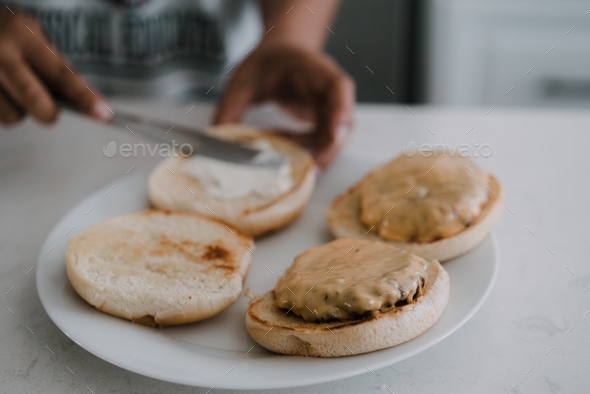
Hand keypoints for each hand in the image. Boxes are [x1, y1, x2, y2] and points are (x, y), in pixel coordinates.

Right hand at [0, 10, 111, 124]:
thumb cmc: (8, 35)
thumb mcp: (34, 39)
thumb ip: (56, 68)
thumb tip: (85, 101)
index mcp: (24, 35)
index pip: (62, 74)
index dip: (84, 97)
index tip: (103, 113)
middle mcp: (1, 52)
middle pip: (34, 99)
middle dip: (48, 111)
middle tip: (51, 110)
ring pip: (13, 115)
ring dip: (21, 110)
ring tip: (15, 90)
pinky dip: (5, 109)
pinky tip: (5, 93)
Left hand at [213, 43, 354, 167]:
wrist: (278, 55)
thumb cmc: (267, 62)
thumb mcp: (243, 79)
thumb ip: (231, 106)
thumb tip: (218, 137)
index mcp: (315, 69)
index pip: (339, 87)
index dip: (340, 112)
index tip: (335, 135)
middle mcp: (329, 90)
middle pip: (343, 121)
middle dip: (329, 148)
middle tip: (311, 169)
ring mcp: (329, 107)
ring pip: (334, 137)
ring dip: (310, 151)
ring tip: (280, 153)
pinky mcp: (323, 121)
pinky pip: (320, 142)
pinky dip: (301, 149)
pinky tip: (280, 144)